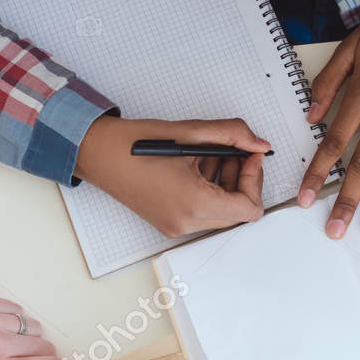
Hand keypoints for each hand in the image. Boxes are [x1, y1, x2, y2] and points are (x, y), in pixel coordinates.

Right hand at [75, 116, 267, 236]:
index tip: (251, 156)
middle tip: (237, 152)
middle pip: (237, 212)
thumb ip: (233, 135)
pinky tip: (198, 164)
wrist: (99, 154)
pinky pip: (204, 211)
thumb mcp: (191, 132)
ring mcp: (176, 226)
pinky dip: (210, 188)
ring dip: (226, 182)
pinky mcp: (170, 222)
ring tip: (212, 154)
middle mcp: (186, 223)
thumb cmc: (135, 144)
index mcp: (194, 205)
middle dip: (242, 179)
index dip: (255, 179)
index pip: (249, 208)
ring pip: (222, 212)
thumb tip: (259, 144)